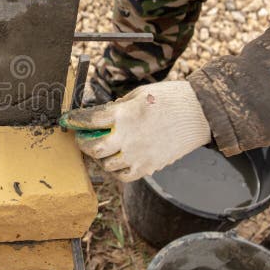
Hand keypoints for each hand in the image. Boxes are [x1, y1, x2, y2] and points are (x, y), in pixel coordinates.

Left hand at [61, 81, 211, 181]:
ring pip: (107, 164)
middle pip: (93, 148)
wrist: (201, 114)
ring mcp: (139, 155)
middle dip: (83, 143)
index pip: (89, 120)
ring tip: (102, 147)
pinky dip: (116, 169)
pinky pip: (124, 175)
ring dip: (100, 156)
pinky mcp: (149, 166)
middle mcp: (128, 138)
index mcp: (124, 115)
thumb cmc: (171, 99)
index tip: (69, 120)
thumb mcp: (140, 94)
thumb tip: (102, 115)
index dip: (75, 120)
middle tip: (82, 137)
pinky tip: (117, 159)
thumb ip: (118, 107)